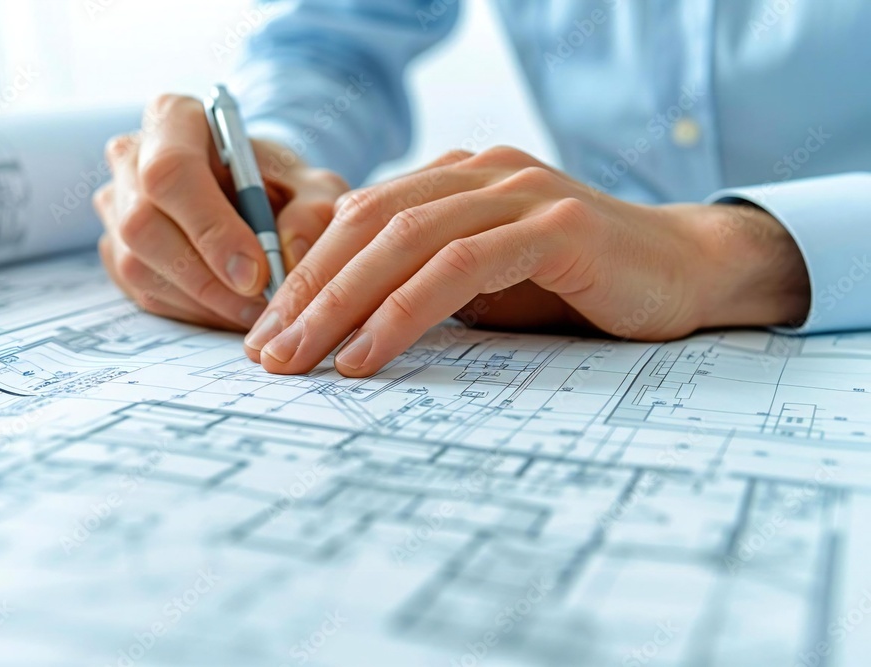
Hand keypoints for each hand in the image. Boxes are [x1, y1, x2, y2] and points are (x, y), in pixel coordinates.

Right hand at [94, 94, 348, 330]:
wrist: (257, 196)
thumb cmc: (282, 185)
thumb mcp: (314, 188)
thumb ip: (313, 212)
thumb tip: (290, 252)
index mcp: (173, 118)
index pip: (172, 170)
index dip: (211, 229)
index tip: (256, 274)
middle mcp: (130, 157)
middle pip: (143, 224)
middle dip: (207, 278)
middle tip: (260, 306)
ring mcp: (114, 205)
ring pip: (137, 265)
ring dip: (202, 301)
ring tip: (254, 312)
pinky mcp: (114, 250)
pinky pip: (141, 291)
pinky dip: (191, 311)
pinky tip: (230, 310)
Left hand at [243, 146, 809, 375]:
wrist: (687, 273)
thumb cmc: (578, 285)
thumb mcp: (486, 284)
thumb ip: (427, 284)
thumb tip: (346, 325)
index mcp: (455, 179)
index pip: (357, 218)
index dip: (303, 272)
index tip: (266, 332)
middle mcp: (480, 173)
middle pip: (367, 225)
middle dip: (307, 292)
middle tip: (266, 354)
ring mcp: (518, 192)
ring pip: (405, 241)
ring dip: (341, 305)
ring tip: (300, 360)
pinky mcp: (556, 225)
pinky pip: (460, 266)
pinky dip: (404, 311)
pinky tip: (368, 355)